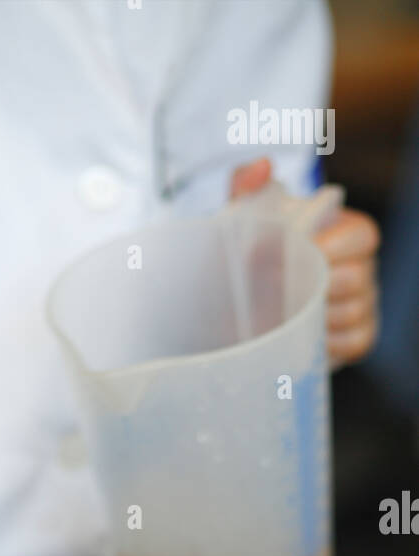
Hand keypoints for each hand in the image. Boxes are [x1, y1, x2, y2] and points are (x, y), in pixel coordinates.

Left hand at [230, 157, 379, 366]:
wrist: (238, 310)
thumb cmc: (251, 259)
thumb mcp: (243, 220)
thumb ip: (247, 186)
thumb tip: (263, 166)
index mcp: (346, 233)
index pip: (363, 235)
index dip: (332, 248)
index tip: (296, 255)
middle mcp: (362, 268)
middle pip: (358, 277)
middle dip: (316, 285)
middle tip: (278, 289)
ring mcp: (363, 305)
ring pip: (354, 312)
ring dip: (316, 315)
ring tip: (284, 313)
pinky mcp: (357, 338)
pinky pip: (353, 342)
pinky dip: (325, 342)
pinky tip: (299, 335)